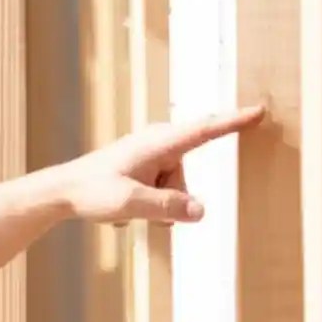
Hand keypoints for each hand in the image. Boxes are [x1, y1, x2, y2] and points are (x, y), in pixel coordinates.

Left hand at [50, 105, 265, 224]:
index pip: (204, 130)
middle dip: (169, 199)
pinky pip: (161, 192)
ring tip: (123, 203)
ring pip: (174, 189)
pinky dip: (146, 203)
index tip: (259, 110)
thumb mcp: (131, 203)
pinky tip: (121, 204)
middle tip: (133, 202)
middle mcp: (156, 143)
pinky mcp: (143, 167)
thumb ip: (167, 207)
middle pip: (185, 178)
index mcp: (157, 144)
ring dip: (155, 203)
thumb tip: (200, 211)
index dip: (233, 122)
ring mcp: (149, 155)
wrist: (62, 192)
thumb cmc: (92, 192)